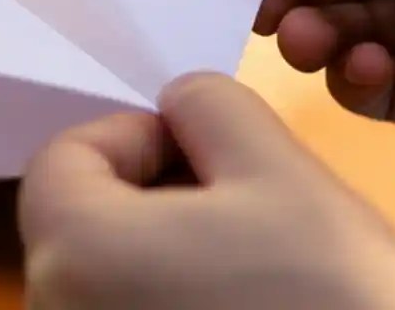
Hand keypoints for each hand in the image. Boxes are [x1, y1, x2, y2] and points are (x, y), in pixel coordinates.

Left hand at [19, 73, 394, 309]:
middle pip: (83, 223)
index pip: (66, 156)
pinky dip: (174, 307)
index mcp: (72, 250)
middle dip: (159, 197)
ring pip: (112, 282)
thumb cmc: (328, 306)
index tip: (209, 150)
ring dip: (171, 258)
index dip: (138, 134)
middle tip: (249, 210)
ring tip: (260, 275)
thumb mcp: (283, 174)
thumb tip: (180, 106)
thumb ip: (213, 109)